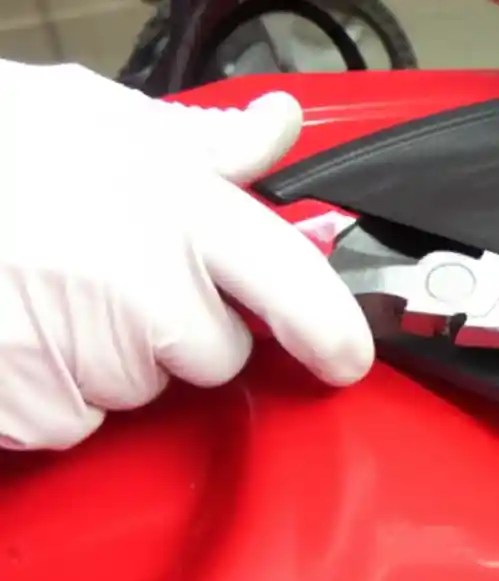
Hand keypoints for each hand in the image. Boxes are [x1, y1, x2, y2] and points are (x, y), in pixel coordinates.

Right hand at [0, 61, 373, 450]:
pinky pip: (77, 421)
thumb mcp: (105, 121)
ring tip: (51, 292)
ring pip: (142, 390)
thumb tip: (276, 129)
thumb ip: (205, 142)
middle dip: (183, 329)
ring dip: (112, 358)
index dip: (330, 327)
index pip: (290, 281)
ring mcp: (85, 352)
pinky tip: (22, 332)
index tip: (346, 355)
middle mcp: (143, 286)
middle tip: (116, 276)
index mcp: (177, 209)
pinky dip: (55, 391)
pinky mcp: (29, 405)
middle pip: (216, 355)